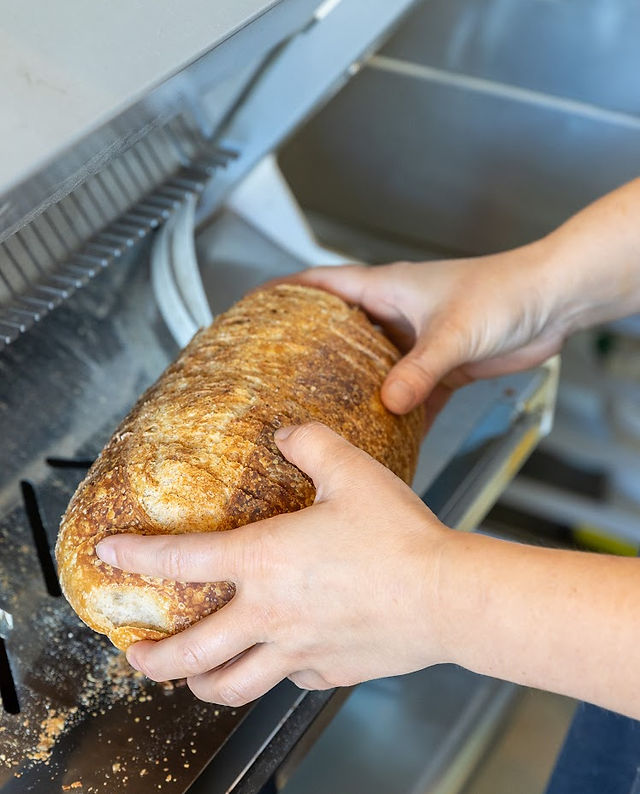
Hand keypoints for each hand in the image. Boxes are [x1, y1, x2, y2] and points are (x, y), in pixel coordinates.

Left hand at [96, 423, 448, 705]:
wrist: (447, 597)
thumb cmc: (399, 537)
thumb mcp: (351, 471)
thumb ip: (310, 444)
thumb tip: (287, 434)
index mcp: (264, 561)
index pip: (179, 561)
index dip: (134, 557)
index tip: (109, 556)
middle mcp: (270, 614)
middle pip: (190, 652)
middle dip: (152, 657)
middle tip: (135, 652)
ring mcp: (297, 650)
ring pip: (230, 686)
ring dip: (197, 685)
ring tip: (187, 680)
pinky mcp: (328, 672)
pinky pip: (284, 681)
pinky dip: (268, 675)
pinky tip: (273, 662)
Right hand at [288, 177, 639, 416]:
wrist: (552, 301)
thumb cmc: (507, 291)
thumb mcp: (453, 331)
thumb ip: (418, 369)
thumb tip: (387, 404)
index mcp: (386, 287)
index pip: (318, 282)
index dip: (281, 293)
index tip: (249, 308)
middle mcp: (395, 313)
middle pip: (336, 329)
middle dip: (306, 348)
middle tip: (276, 375)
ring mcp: (415, 340)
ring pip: (369, 366)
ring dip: (350, 386)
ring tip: (321, 413)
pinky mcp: (439, 365)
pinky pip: (407, 392)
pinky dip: (395, 412)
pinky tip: (382, 434)